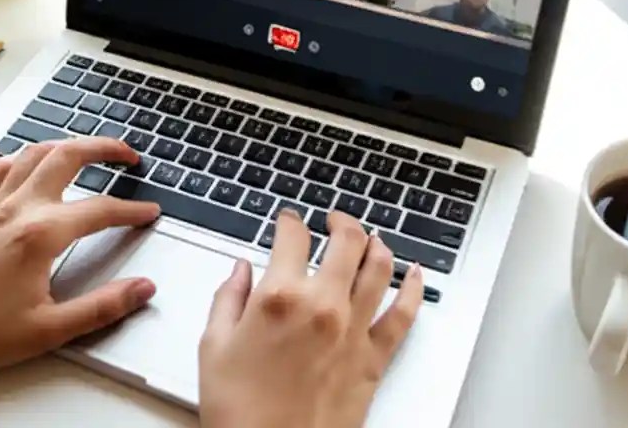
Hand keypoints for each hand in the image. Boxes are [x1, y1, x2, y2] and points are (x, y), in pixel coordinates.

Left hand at [0, 138, 160, 380]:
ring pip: (33, 153)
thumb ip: (103, 307)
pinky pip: (1, 169)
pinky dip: (23, 158)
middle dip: (104, 148)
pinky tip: (31, 166)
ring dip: (66, 144)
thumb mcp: (51, 330)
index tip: (150, 214)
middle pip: (67, 156)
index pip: (100, 210)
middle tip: (129, 154)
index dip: (132, 211)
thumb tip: (142, 289)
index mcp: (39, 234)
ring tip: (88, 149)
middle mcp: (17, 210)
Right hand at [198, 210, 423, 427]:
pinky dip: (414, 288)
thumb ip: (227, 300)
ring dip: (375, 243)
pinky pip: (404, 314)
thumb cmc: (240, 413)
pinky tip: (414, 274)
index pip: (291, 236)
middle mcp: (323, 306)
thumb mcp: (213, 348)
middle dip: (339, 220)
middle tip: (333, 219)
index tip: (287, 221)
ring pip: (379, 267)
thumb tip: (239, 272)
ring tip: (369, 238)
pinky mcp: (374, 358)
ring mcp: (353, 330)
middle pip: (346, 241)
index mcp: (279, 297)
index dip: (289, 221)